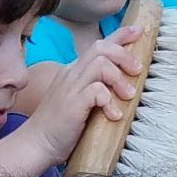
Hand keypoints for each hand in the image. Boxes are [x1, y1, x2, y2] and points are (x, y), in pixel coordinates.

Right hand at [37, 25, 146, 160]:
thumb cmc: (60, 128)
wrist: (36, 145)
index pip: (99, 45)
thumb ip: (97, 91)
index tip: (140, 31)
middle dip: (124, 55)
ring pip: (101, 64)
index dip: (121, 35)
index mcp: (74, 71)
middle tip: (138, 70)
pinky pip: (97, 90)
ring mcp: (70, 87)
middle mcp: (71, 74)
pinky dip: (110, 101)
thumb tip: (126, 87)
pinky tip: (113, 116)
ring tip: (128, 96)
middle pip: (102, 47)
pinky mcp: (73, 103)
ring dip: (119, 78)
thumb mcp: (81, 103)